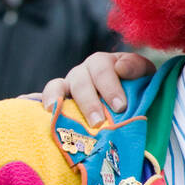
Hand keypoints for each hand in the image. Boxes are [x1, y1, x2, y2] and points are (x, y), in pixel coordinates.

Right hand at [40, 52, 156, 125]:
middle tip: (99, 121)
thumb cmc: (137, 87)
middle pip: (81, 82)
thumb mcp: (143, 74)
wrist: (130, 100)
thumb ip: (136, 67)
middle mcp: (83, 71)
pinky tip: (41, 109)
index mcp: (104, 63)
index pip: (103, 69)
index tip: (120, 106)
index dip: (110, 87)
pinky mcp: (58, 97)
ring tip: (59, 114)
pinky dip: (42, 100)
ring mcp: (68, 84)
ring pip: (59, 87)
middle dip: (90, 102)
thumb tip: (120, 68)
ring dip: (60, 101)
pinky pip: (45, 95)